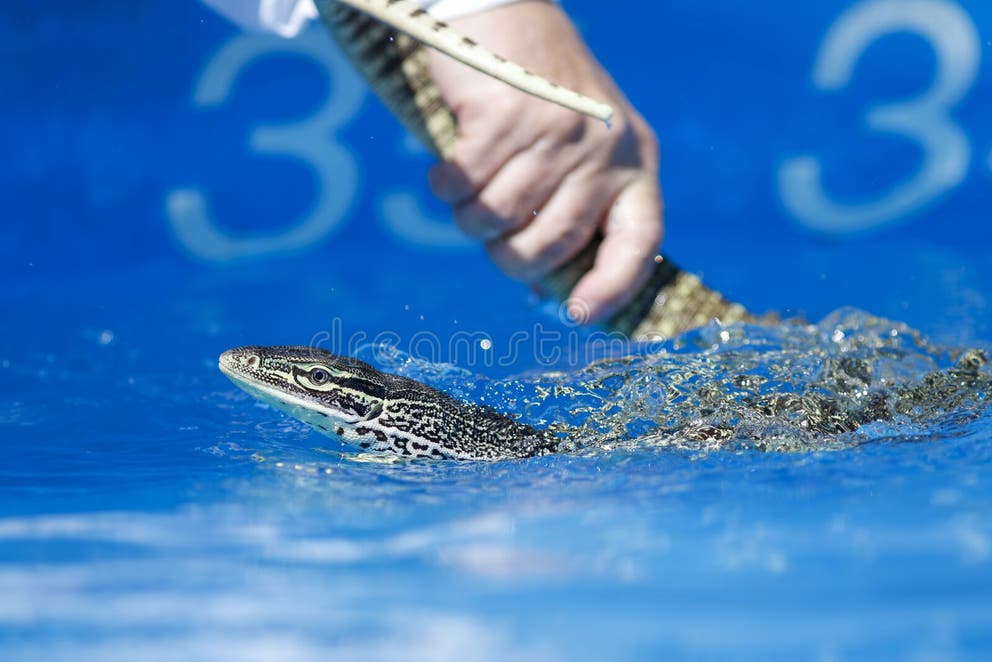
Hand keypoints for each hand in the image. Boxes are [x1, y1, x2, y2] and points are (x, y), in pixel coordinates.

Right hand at [427, 0, 662, 323]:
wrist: (504, 10)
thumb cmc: (539, 89)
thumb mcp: (583, 141)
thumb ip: (576, 201)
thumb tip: (545, 285)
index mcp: (634, 161)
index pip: (639, 242)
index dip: (611, 288)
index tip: (577, 314)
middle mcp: (601, 151)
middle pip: (550, 246)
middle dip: (509, 256)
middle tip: (492, 232)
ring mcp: (554, 134)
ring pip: (497, 221)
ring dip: (469, 217)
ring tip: (468, 188)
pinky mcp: (504, 118)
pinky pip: (461, 186)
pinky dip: (444, 185)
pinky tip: (447, 166)